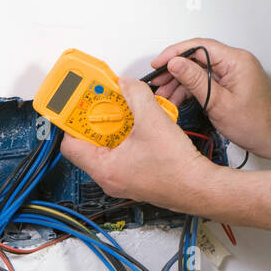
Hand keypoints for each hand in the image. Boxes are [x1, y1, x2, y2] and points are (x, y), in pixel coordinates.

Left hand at [59, 78, 211, 208]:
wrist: (200, 186)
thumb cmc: (177, 169)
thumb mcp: (153, 120)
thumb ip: (136, 95)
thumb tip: (127, 84)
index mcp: (104, 169)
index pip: (71, 144)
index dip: (73, 121)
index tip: (77, 105)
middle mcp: (109, 177)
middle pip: (89, 143)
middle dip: (98, 119)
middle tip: (105, 103)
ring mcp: (123, 178)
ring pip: (108, 147)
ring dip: (116, 127)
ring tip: (127, 112)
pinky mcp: (136, 176)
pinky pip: (123, 152)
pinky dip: (128, 136)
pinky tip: (142, 126)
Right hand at [146, 37, 270, 161]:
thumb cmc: (256, 124)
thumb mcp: (218, 103)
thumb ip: (195, 81)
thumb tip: (175, 63)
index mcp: (236, 61)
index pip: (199, 46)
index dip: (175, 53)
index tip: (158, 63)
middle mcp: (236, 62)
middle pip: (197, 57)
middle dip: (175, 70)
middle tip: (158, 82)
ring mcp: (234, 72)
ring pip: (200, 69)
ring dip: (181, 81)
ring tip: (165, 95)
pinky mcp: (231, 83)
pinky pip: (207, 79)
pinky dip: (192, 88)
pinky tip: (179, 98)